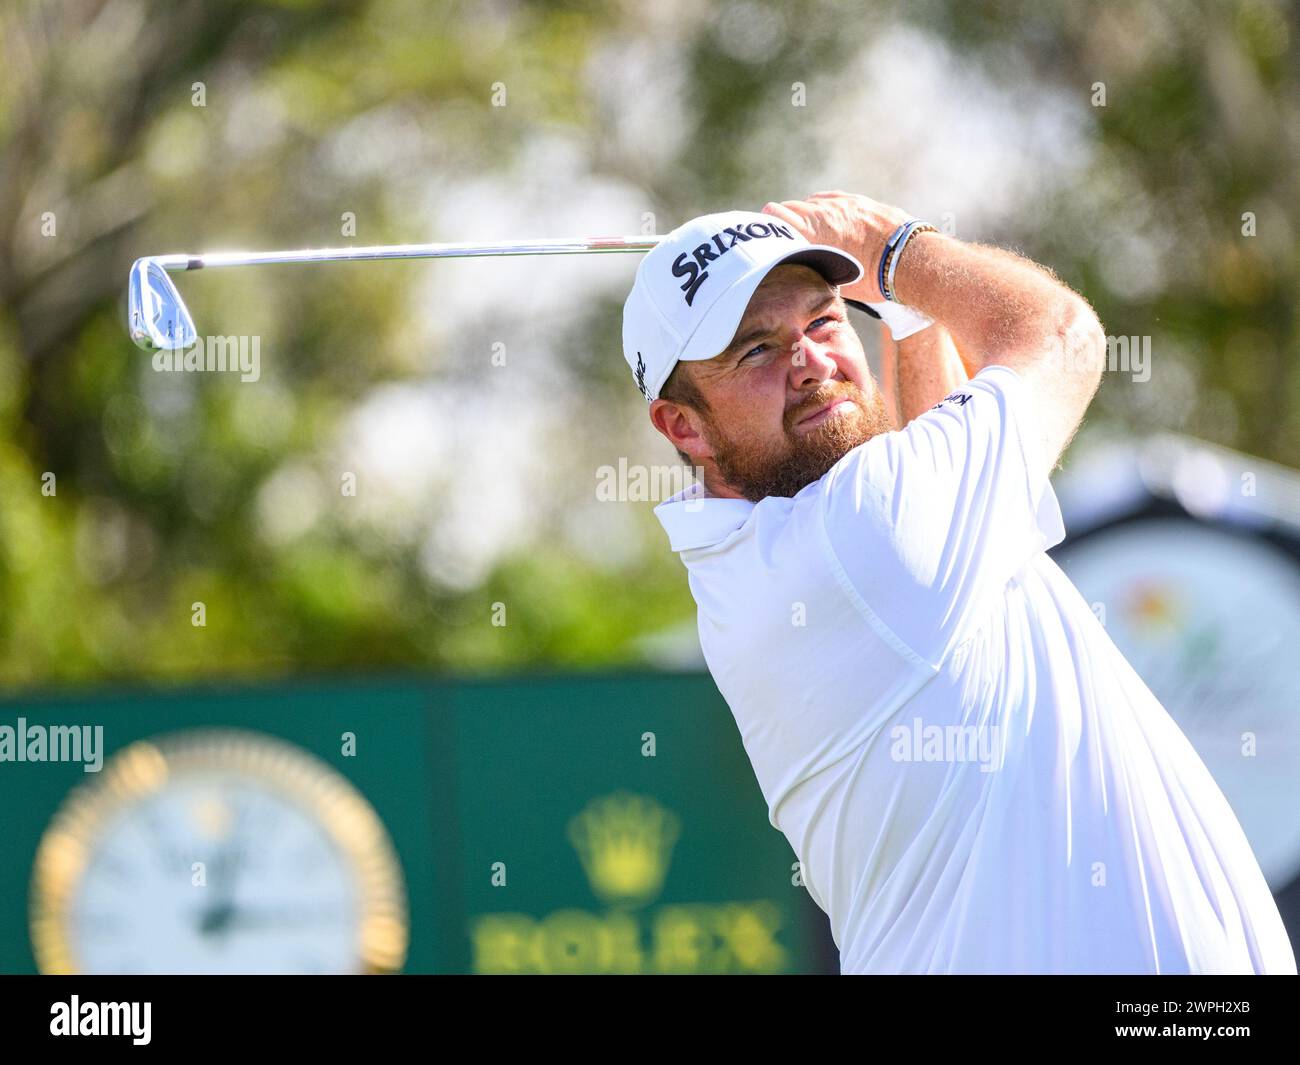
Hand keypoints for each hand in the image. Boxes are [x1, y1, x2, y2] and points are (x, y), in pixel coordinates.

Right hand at [761, 191, 910, 301]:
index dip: (766, 225)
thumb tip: (798, 267)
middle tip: (781, 237)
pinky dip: (823, 207)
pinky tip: (826, 218)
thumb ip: (812, 265)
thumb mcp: (834, 279)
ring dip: (804, 214)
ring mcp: (841, 203)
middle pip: (790, 207)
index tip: (763, 237)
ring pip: (811, 202)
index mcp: (813, 232)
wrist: (907, 259)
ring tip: (808, 230)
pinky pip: (829, 199)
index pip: (776, 215)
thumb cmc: (872, 277)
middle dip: (782, 221)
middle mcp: (823, 212)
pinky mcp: (856, 200)